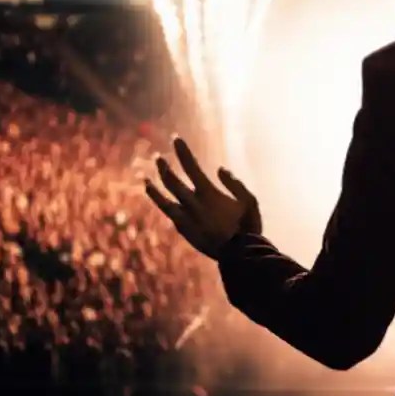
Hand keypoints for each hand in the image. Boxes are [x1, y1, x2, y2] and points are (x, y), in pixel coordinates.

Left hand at [144, 138, 261, 259]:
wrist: (238, 256)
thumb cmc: (247, 226)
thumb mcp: (250, 201)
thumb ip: (235, 183)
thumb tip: (219, 169)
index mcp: (208, 193)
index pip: (191, 167)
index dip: (182, 152)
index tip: (176, 139)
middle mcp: (193, 204)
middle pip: (172, 181)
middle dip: (163, 166)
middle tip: (158, 157)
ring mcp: (186, 219)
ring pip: (163, 200)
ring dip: (153, 187)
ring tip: (144, 178)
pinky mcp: (184, 231)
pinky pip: (169, 215)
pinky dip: (162, 205)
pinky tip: (160, 201)